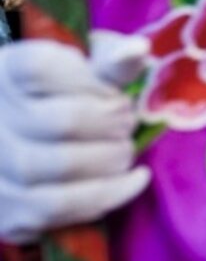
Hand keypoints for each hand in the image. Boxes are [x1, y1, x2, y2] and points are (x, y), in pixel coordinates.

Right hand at [0, 34, 152, 245]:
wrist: (28, 137)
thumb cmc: (66, 96)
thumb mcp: (84, 68)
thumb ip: (111, 61)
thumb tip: (138, 50)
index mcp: (7, 70)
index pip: (42, 67)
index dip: (92, 82)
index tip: (112, 93)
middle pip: (63, 121)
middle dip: (112, 124)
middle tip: (126, 124)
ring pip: (60, 167)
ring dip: (111, 161)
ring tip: (124, 152)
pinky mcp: (5, 210)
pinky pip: (57, 209)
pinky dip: (106, 195)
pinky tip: (131, 180)